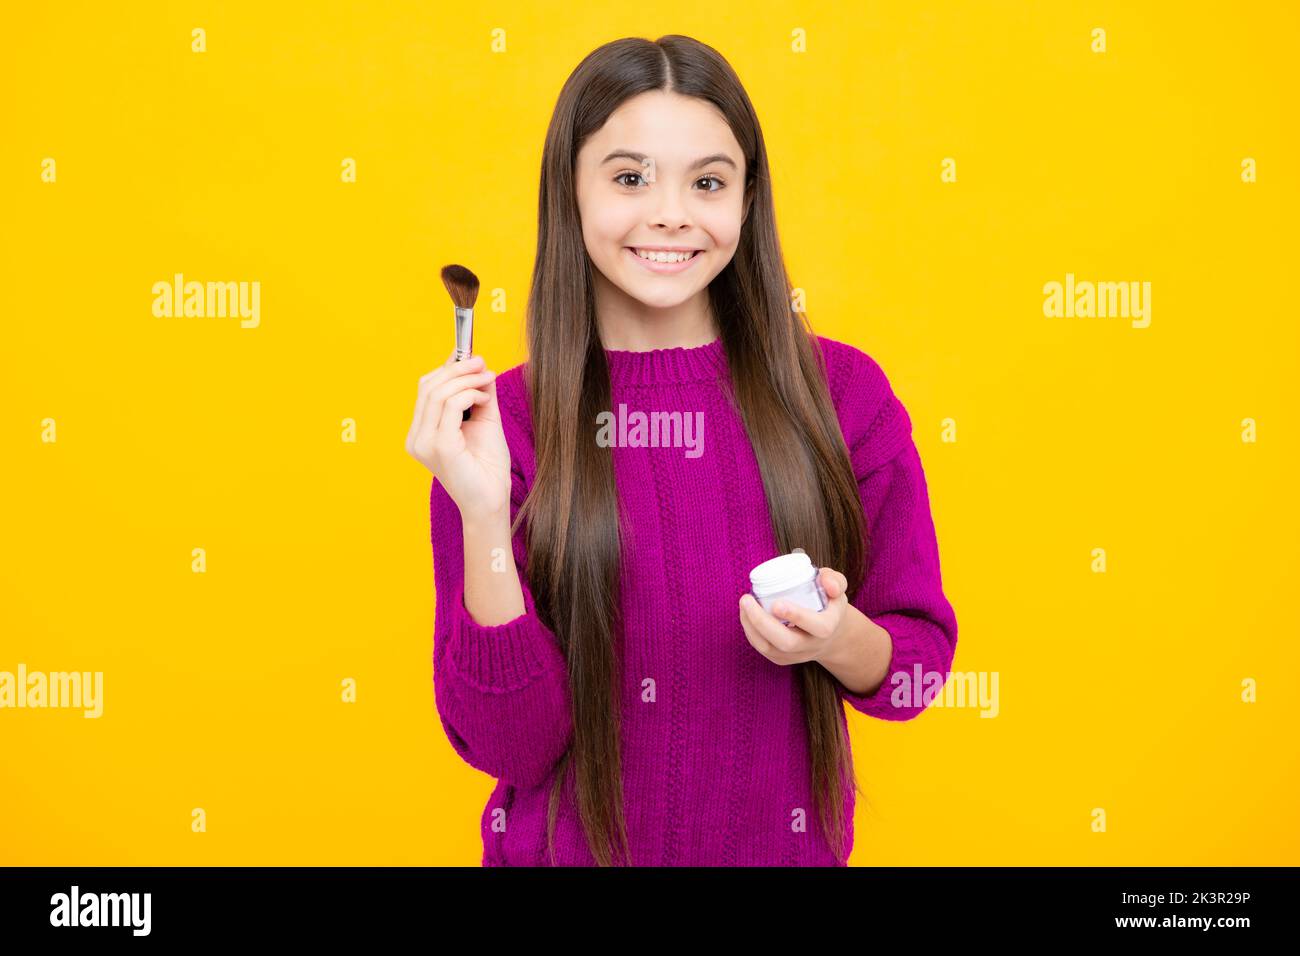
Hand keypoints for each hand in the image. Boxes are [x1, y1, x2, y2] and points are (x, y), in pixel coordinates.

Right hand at [405, 350, 510, 521]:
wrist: (492, 502)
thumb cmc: (487, 467)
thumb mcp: (483, 421)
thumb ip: (478, 395)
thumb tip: (479, 364)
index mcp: (421, 433)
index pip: (425, 390)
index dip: (446, 368)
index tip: (469, 355)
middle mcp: (416, 438)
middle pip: (428, 386)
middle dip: (457, 368)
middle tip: (481, 361)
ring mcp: (424, 443)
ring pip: (438, 393)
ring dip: (466, 379)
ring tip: (487, 379)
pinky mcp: (439, 447)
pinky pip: (450, 406)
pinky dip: (470, 395)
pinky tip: (485, 399)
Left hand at [738, 567, 850, 665]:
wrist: (830, 633)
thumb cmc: (829, 603)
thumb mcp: (839, 588)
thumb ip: (835, 580)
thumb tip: (828, 584)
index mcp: (829, 627)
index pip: (817, 627)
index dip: (797, 616)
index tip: (777, 603)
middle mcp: (812, 645)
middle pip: (787, 642)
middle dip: (763, 622)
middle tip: (747, 600)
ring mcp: (796, 655)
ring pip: (770, 648)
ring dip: (751, 627)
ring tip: (744, 603)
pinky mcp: (782, 659)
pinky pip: (763, 649)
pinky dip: (751, 632)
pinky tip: (745, 614)